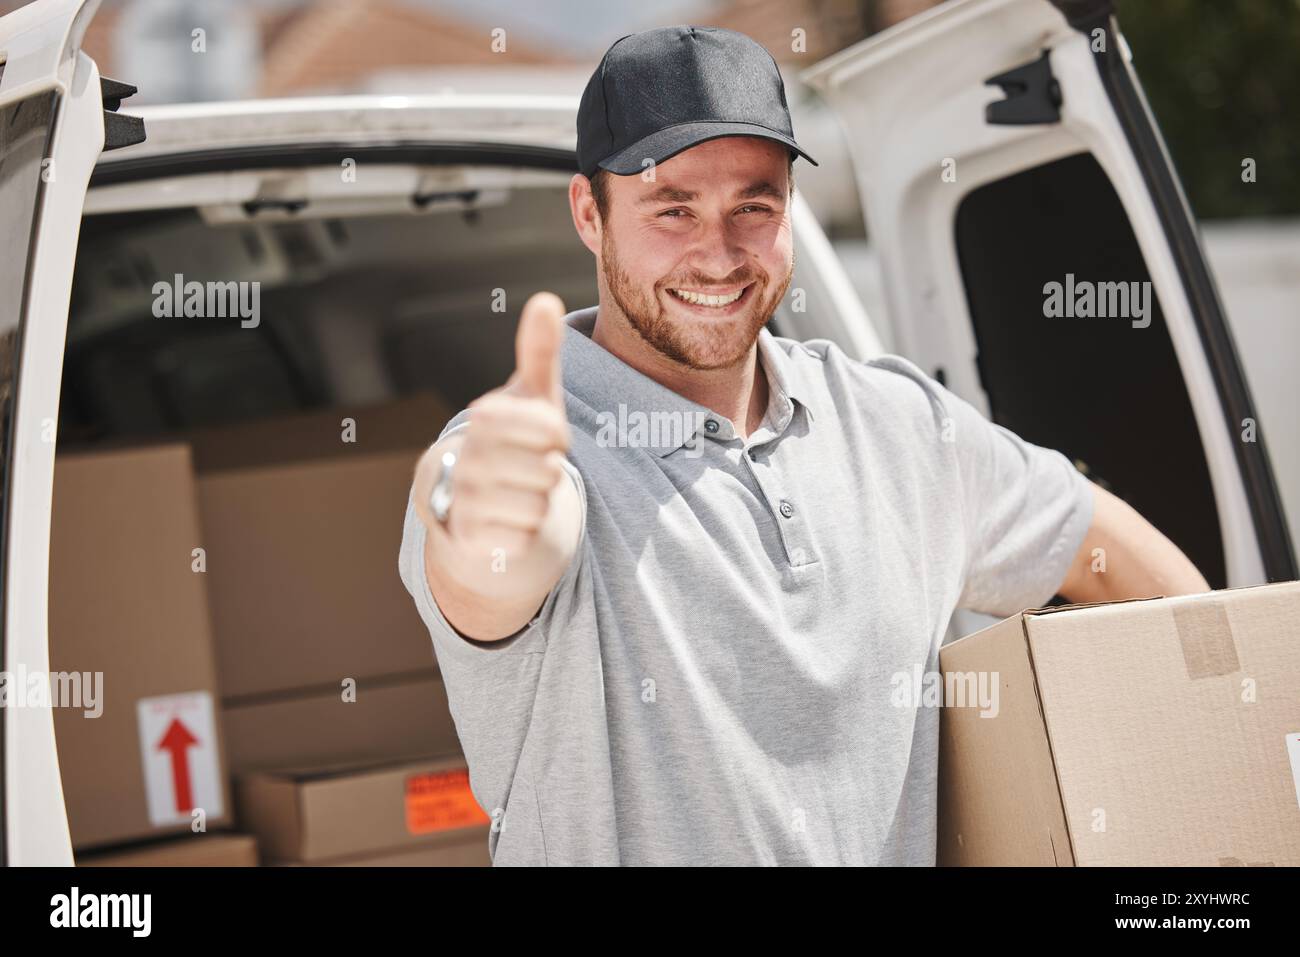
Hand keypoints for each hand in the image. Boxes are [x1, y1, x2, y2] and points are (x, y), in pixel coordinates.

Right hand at [424, 292, 569, 558]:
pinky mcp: (470, 540)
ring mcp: (465, 502)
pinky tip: (506, 521)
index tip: (541, 435)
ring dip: (539, 503)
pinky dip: (525, 533)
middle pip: (549, 471)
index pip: (553, 430)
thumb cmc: (510, 440)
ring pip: (540, 506)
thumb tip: (547, 299)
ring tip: (517, 492)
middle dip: (548, 471)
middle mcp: (468, 458)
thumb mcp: (529, 396)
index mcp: (484, 418)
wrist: (468, 502)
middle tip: (527, 467)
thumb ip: (538, 351)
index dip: (557, 437)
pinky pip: (525, 537)